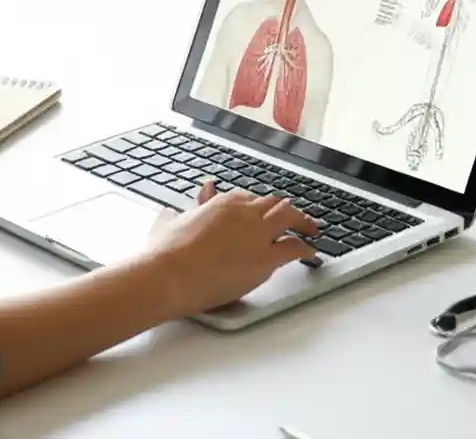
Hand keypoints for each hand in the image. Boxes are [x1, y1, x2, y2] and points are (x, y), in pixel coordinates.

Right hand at [146, 181, 319, 315]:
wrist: (168, 275)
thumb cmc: (165, 252)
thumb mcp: (172, 221)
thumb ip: (183, 212)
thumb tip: (176, 209)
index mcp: (224, 203)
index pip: (250, 199)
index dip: (257, 208)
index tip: (259, 215)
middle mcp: (245, 213)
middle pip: (274, 205)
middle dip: (284, 211)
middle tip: (291, 218)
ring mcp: (258, 234)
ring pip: (290, 218)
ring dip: (303, 222)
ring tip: (310, 228)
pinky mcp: (265, 258)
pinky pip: (295, 248)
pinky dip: (305, 248)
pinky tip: (310, 252)